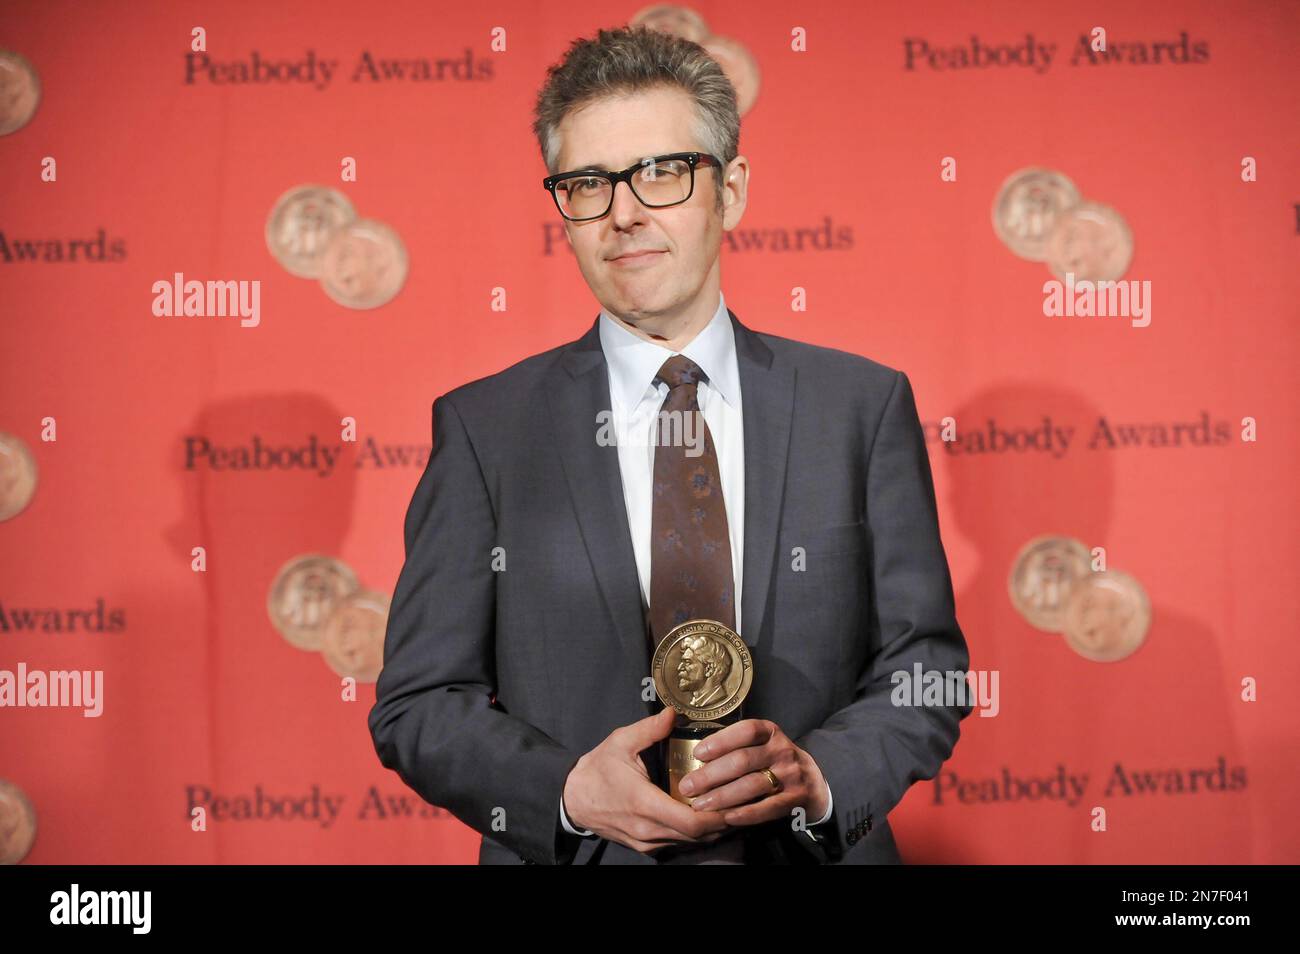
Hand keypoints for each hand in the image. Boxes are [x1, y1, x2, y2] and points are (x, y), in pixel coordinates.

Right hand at [562, 706, 731, 854]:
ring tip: (733, 808)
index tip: (736, 800)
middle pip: (698, 836)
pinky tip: (709, 816)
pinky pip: (678, 843)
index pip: (691, 821)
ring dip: (712, 829)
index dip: (718, 815)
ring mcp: (647, 842)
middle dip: (723, 821)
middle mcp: (648, 829)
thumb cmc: (598, 770)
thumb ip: (650, 729)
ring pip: (690, 842)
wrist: (574, 799)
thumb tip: (674, 713)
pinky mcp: (646, 846)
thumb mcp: (621, 742)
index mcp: (644, 803)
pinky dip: (697, 833)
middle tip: (743, 802)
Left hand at [679, 719, 829, 826]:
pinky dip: (745, 814)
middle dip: (711, 774)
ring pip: (751, 785)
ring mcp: (790, 775)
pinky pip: (766, 808)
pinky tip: (726, 818)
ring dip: (722, 796)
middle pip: (743, 761)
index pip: (745, 730)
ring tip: (699, 804)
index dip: (720, 741)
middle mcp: (782, 750)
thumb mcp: (762, 742)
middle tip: (687, 786)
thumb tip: (696, 751)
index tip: (697, 753)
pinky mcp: (794, 799)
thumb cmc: (774, 759)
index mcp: (770, 732)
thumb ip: (736, 743)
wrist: (813, 782)